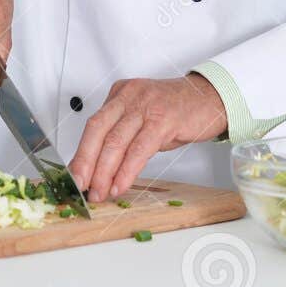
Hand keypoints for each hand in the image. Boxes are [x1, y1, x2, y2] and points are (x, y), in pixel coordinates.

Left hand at [68, 74, 227, 202]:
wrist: (211, 98)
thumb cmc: (177, 111)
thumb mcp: (143, 118)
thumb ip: (122, 135)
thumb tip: (99, 167)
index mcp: (120, 94)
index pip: (93, 125)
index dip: (81, 153)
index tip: (74, 176)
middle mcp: (129, 96)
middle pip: (97, 131)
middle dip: (85, 162)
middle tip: (80, 187)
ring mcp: (146, 106)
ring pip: (116, 141)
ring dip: (104, 172)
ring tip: (99, 192)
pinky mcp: (164, 120)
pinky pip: (139, 149)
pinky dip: (127, 170)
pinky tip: (120, 185)